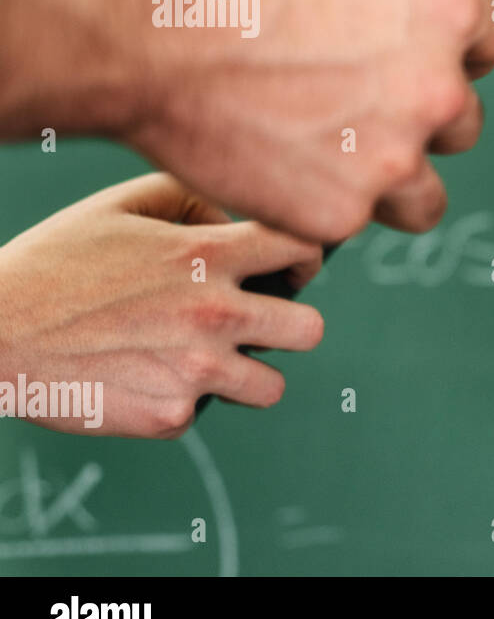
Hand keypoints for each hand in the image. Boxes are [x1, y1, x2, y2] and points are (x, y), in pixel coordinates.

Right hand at [0, 174, 323, 437]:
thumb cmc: (58, 261)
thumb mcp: (123, 206)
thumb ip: (195, 202)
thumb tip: (243, 226)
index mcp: (208, 256)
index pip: (304, 247)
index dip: (306, 257)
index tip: (290, 269)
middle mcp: (214, 315)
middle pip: (309, 330)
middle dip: (289, 325)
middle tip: (258, 323)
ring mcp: (196, 371)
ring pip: (271, 386)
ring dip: (246, 374)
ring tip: (203, 358)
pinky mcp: (171, 417)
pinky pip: (202, 411)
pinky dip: (181, 399)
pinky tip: (142, 376)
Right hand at [122, 0, 493, 242]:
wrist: (141, 29)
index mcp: (442, 15)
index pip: (491, 41)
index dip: (456, 50)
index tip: (431, 59)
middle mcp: (433, 92)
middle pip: (464, 122)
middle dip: (420, 118)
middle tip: (361, 111)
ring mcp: (389, 161)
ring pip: (424, 198)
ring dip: (392, 185)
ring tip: (336, 168)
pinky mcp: (338, 214)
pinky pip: (347, 224)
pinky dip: (318, 210)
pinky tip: (276, 179)